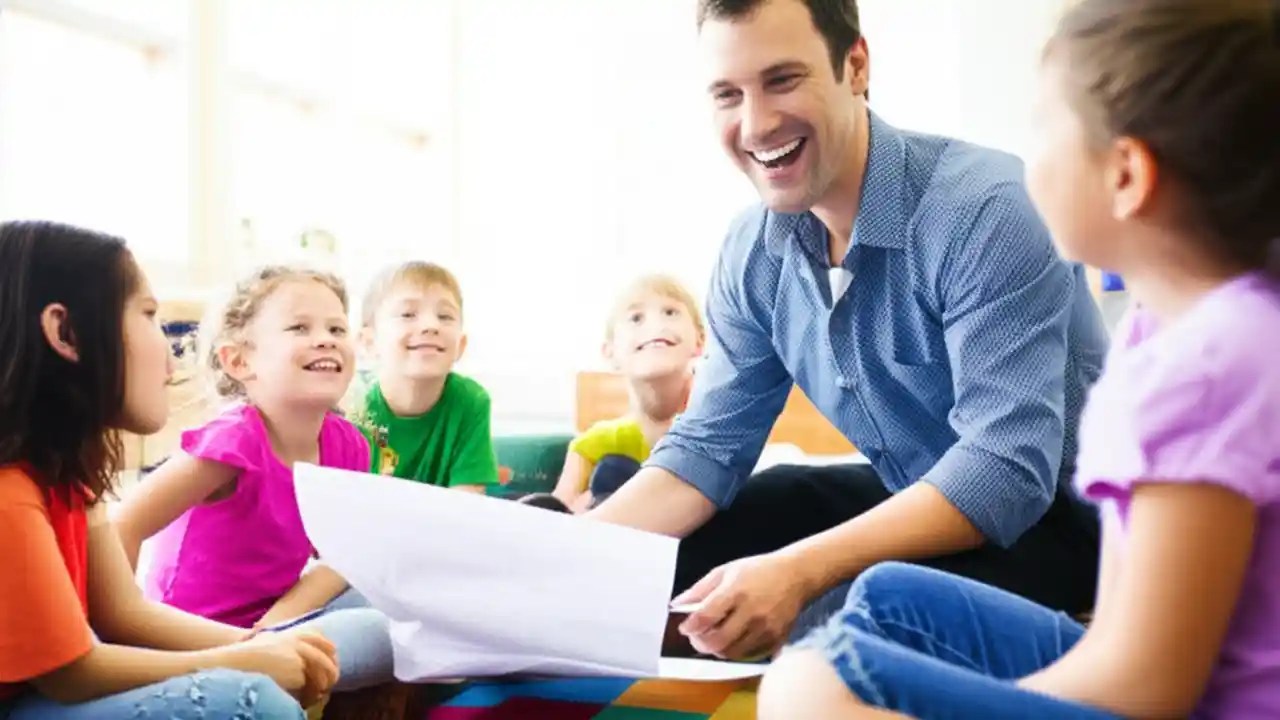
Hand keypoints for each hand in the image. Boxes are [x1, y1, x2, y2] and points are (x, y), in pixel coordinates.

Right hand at [216, 630, 338, 707]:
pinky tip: (305, 699)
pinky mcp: (295, 671)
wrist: (234, 663)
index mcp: (291, 633)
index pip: (318, 637)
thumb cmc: (245, 657)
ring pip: (320, 671)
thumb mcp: (268, 642)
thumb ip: (286, 644)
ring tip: (319, 694)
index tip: (334, 656)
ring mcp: (297, 656)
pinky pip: (307, 684)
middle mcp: (297, 642)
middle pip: (324, 655)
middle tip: (332, 681)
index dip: (328, 647)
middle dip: (331, 669)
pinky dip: (308, 693)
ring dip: (322, 684)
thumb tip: (302, 661)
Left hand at [672, 552, 809, 659]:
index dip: (690, 626)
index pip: (706, 617)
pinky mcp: (776, 639)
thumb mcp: (726, 570)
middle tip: (697, 637)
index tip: (685, 627)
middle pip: (717, 642)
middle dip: (700, 643)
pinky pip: (749, 655)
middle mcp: (752, 612)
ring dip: (717, 649)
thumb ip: (700, 589)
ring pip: (731, 653)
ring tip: (714, 637)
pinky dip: (735, 651)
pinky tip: (733, 639)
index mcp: (736, 591)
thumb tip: (676, 604)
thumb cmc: (758, 570)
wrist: (796, 575)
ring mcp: (766, 629)